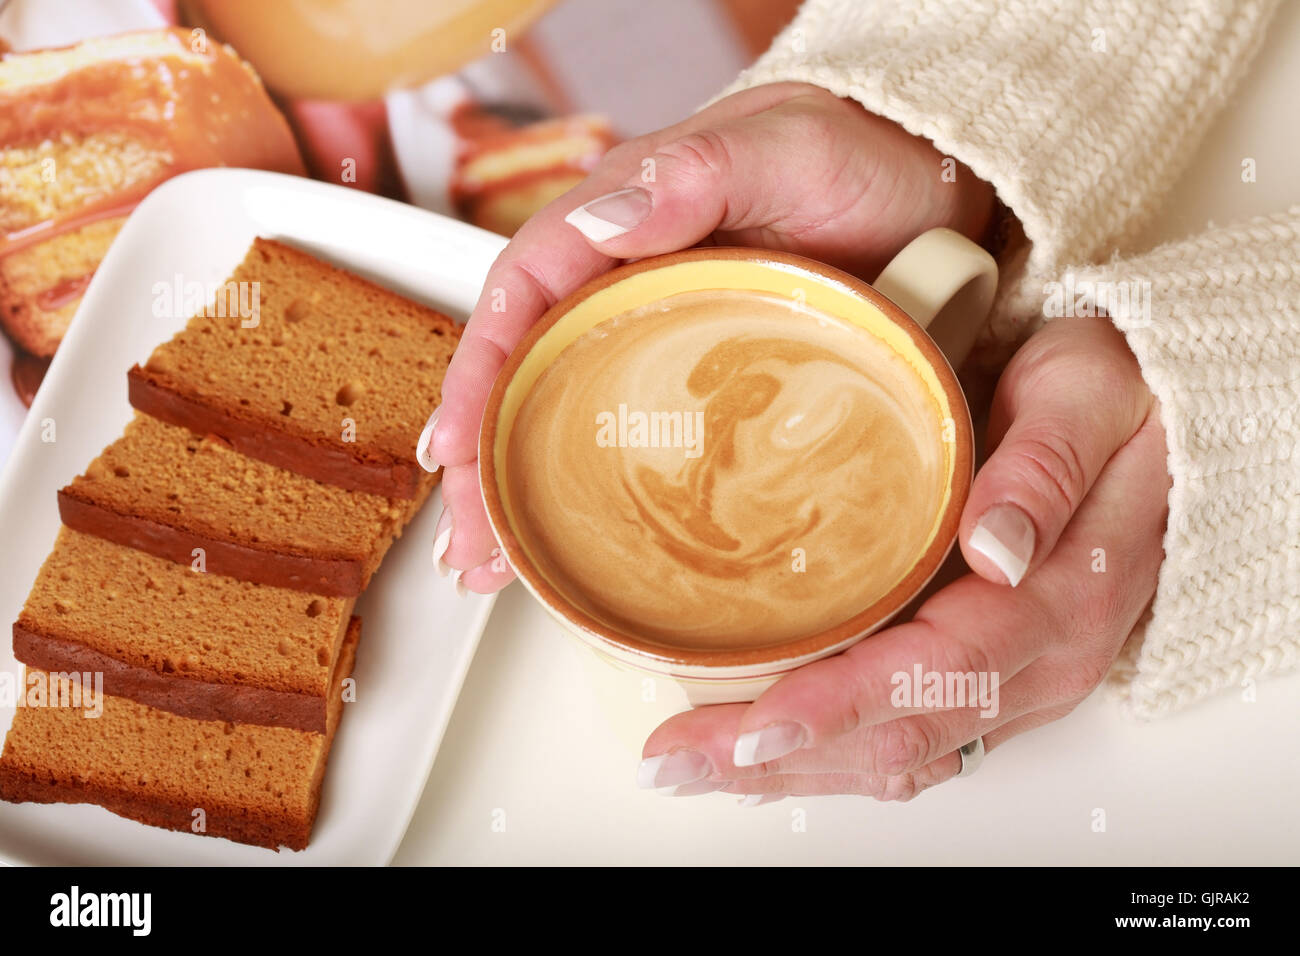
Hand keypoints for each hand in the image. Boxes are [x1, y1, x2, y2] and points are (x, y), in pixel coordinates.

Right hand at [420, 81, 994, 590]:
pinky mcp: (700, 377)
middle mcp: (623, 279)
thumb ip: (703, 174)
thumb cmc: (857, 157)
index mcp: (624, 215)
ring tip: (496, 568)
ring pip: (563, 410)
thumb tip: (605, 220)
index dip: (479, 371)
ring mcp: (658, 333)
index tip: (457, 446)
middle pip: (523, 370)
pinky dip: (591, 490)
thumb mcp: (789, 151)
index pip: (522, 292)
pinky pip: (631, 433)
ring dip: (520, 490)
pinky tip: (574, 545)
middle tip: (472, 545)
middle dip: (482, 460)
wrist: (927, 187)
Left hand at [637, 316, 1169, 800]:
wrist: (1166, 424)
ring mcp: (1016, 682)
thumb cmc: (1120, 399)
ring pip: (896, 756)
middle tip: (674, 760)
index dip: (835, 707)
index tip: (750, 728)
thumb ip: (1042, 467)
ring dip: (791, 770)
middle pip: (897, 738)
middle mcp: (1038, 664)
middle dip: (777, 758)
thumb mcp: (1087, 393)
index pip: (934, 674)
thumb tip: (997, 546)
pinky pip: (910, 738)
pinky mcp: (993, 677)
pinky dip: (830, 755)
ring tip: (690, 767)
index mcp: (1057, 601)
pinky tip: (766, 752)